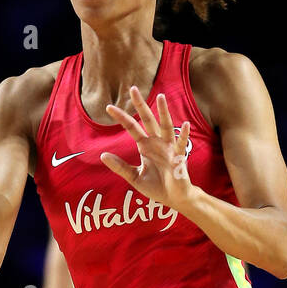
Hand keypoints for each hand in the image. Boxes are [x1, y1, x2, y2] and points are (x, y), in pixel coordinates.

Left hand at [100, 88, 193, 210]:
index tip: (109, 107)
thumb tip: (102, 155)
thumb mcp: (134, 177)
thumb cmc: (156, 187)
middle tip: (133, 89)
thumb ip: (120, 167)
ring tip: (161, 97)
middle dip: (141, 105)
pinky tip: (184, 124)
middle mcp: (156, 142)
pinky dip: (183, 134)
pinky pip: (181, 143)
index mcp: (145, 146)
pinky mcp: (179, 157)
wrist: (173, 198)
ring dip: (163, 112)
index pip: (132, 127)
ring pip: (166, 126)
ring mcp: (168, 147)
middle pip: (148, 120)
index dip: (121, 117)